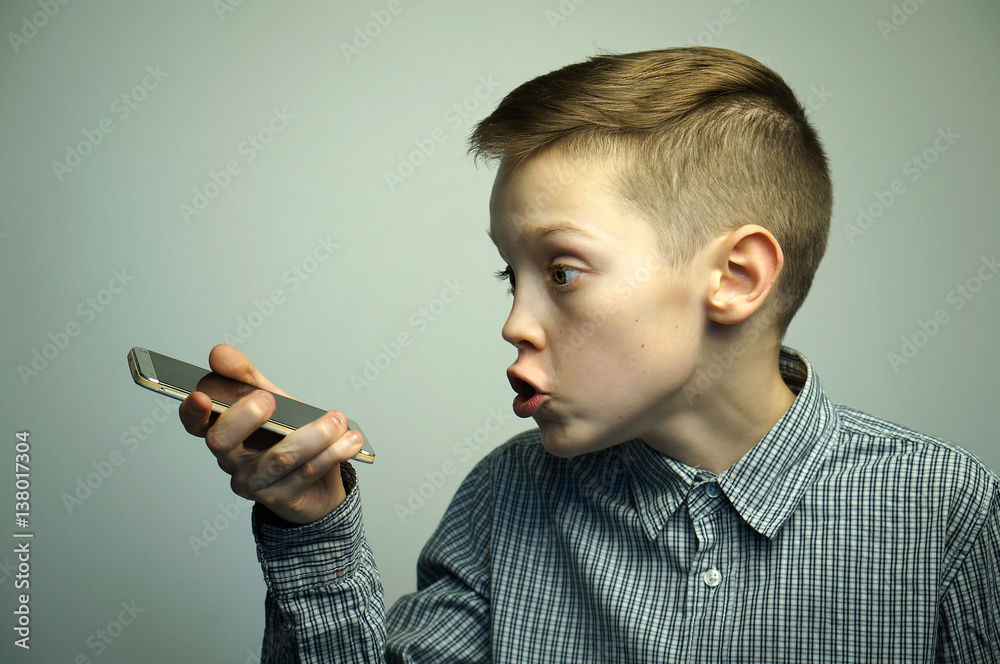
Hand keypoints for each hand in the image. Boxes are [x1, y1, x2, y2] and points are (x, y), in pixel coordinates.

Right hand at [179, 344, 363, 523]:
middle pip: (222, 441)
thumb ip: (246, 377)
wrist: (317, 481)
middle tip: (271, 399)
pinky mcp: (281, 498)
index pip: (194, 423)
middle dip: (247, 415)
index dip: (191, 411)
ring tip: (338, 420)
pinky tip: (349, 441)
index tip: (200, 395)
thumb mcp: (271, 400)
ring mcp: (253, 482)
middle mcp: (231, 460)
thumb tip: (219, 353)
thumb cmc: (287, 436)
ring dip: (314, 435)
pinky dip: (332, 452)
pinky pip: (306, 472)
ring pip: (278, 457)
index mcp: (223, 432)